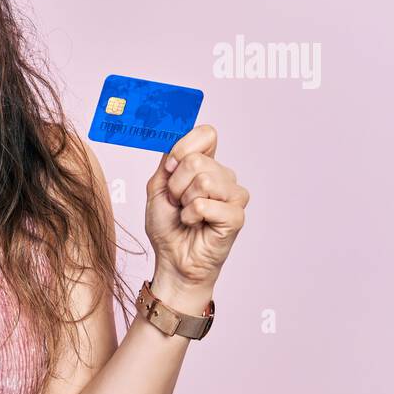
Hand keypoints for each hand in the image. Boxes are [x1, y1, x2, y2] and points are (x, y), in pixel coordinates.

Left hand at [143, 124, 248, 307]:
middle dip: (175, 184)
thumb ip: (169, 161)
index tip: (170, 167)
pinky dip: (190, 215)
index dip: (184, 146)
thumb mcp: (158, 187)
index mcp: (207, 164)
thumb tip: (178, 144)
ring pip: (203, 180)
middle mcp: (223, 176)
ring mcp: (233, 195)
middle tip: (177, 202)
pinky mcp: (236, 216)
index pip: (207, 134)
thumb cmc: (167, 225)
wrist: (171, 259)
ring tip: (186, 214)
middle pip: (197, 160)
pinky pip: (205, 203)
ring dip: (183, 201)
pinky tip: (195, 224)